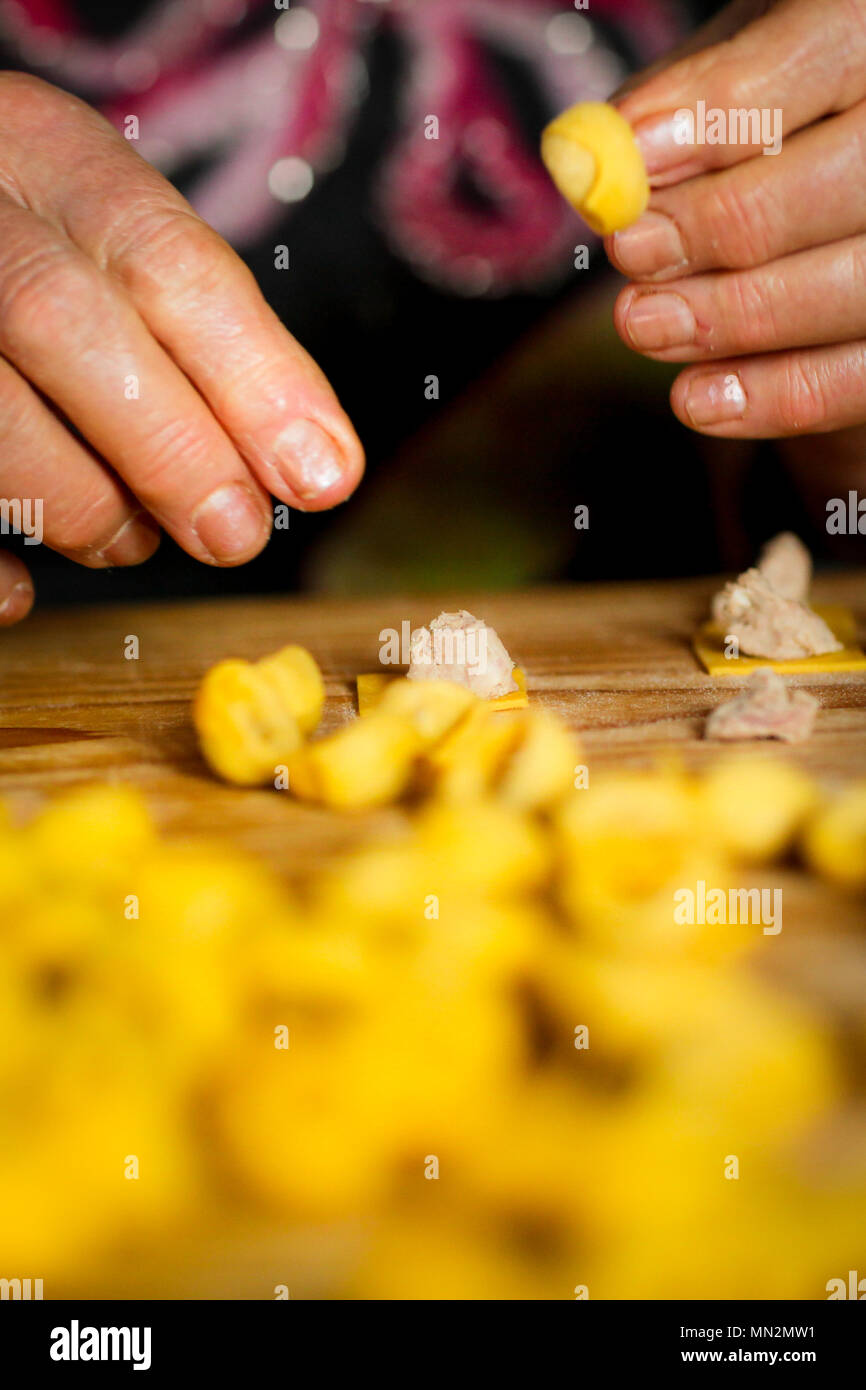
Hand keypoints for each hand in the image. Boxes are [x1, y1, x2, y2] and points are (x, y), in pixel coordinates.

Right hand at [0, 73, 363, 625]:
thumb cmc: (37, 244)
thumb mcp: (114, 237)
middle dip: (169, 450)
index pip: (164, 257)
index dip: (254, 378)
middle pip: (62, 321)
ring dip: (78, 502)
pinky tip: (21, 592)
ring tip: (129, 537)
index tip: (321, 474)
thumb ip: (203, 330)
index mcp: (45, 153)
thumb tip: (314, 463)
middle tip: (234, 534)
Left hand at [606, 0, 865, 440]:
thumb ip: (663, 114)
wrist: (821, 221)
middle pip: (845, 180)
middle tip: (631, 252)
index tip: (634, 157)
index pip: (824, 51)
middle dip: (724, 224)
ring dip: (734, 316)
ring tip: (643, 323)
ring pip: (854, 288)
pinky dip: (773, 397)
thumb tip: (603, 164)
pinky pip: (858, 380)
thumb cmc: (761, 134)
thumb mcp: (714, 96)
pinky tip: (697, 398)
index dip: (726, 110)